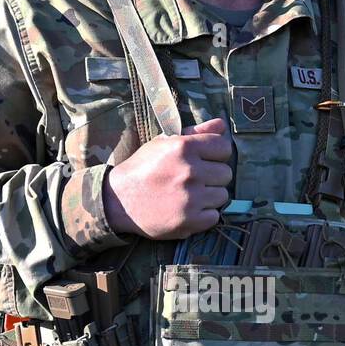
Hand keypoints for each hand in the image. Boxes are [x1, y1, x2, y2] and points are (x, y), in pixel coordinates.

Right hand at [103, 118, 233, 238]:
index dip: (217, 154)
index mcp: (184, 147)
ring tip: (191, 195)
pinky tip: (188, 210)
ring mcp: (190, 198)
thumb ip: (195, 133)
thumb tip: (222, 124)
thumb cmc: (142, 168)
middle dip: (213, 176)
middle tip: (195, 180)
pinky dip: (204, 216)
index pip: (224, 147)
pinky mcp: (188, 221)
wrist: (118, 200)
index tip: (206, 160)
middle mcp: (190, 171)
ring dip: (210, 197)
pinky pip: (214, 217)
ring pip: (222, 196)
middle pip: (226, 173)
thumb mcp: (163, 143)